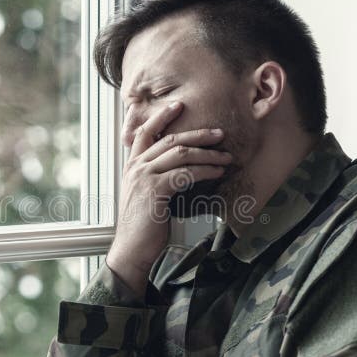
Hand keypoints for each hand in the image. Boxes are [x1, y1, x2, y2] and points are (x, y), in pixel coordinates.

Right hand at [106, 101, 231, 293]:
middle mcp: (136, 168)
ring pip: (180, 154)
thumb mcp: (145, 197)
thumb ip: (156, 179)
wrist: (131, 250)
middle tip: (218, 133)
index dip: (162, 117)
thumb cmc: (141, 227)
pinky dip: (205, 170)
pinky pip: (185, 173)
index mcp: (132, 167)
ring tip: (225, 157)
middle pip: (170, 140)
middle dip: (197, 134)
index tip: (178, 105)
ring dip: (207, 153)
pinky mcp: (156, 190)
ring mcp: (144, 177)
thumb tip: (179, 171)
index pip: (144, 132)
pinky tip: (217, 172)